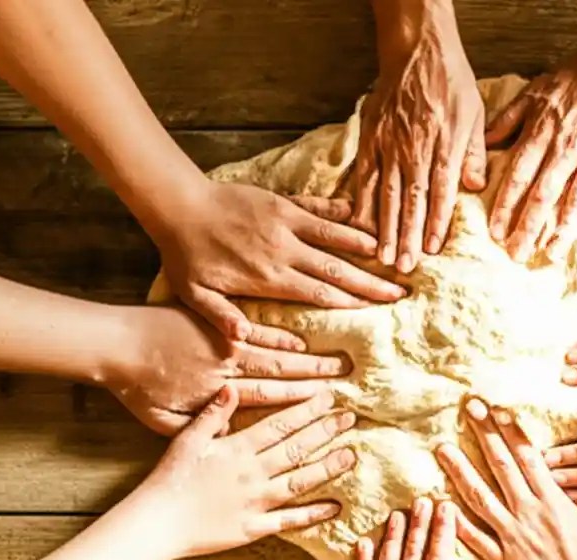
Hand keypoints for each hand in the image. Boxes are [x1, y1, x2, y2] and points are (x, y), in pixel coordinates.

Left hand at [107, 305, 348, 434]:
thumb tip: (230, 436)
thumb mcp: (162, 420)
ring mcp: (223, 344)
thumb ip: (199, 429)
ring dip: (307, 360)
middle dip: (316, 380)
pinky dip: (280, 337)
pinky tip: (301, 342)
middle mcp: (227, 369)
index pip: (267, 400)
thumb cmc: (134, 387)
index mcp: (216, 395)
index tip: (325, 407)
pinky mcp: (215, 322)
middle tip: (346, 382)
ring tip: (335, 362)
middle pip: (280, 376)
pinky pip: (255, 330)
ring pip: (274, 354)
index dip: (298, 405)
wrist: (113, 343)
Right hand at [129, 386, 354, 557]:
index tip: (329, 397)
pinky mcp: (254, 528)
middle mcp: (253, 473)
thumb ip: (213, 413)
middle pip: (297, 448)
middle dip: (325, 431)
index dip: (307, 409)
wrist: (156, 523)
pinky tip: (335, 506)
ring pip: (301, 482)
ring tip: (351, 455)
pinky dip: (313, 514)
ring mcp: (256, 502)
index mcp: (238, 449)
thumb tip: (233, 387)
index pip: (281, 424)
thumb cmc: (169, 478)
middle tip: (350, 419)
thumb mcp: (188, 439)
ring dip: (328, 467)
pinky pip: (289, 521)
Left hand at [151, 180, 407, 338]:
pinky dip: (340, 213)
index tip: (377, 310)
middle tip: (399, 290)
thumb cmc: (185, 255)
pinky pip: (317, 207)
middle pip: (336, 268)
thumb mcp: (195, 295)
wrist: (178, 205)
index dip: (350, 301)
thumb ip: (221, 318)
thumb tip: (243, 341)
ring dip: (363, 246)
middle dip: (370, 281)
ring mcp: (285, 222)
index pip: (319, 292)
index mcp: (268, 277)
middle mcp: (284, 249)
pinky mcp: (281, 202)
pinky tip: (359, 218)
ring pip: (333, 235)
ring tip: (389, 255)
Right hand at [351, 10, 486, 272]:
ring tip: (380, 256)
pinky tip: (357, 224)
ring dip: (383, 227)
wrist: (418, 50)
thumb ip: (473, 154)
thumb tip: (475, 186)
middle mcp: (415, 148)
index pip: (440, 191)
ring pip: (385, 192)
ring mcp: (389, 144)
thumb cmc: (451, 84)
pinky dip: (361, 202)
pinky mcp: (371, 138)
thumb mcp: (474, 115)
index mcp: (444, 145)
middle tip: (401, 266)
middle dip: (405, 236)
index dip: (434, 222)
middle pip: (409, 199)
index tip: (429, 250)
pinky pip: (364, 175)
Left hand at [435, 398, 576, 559]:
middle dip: (484, 435)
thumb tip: (547, 474)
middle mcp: (531, 513)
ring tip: (443, 448)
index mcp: (553, 501)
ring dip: (459, 470)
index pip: (528, 456)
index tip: (496, 408)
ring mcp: (513, 537)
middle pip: (502, 466)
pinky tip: (438, 502)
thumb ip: (559, 497)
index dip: (510, 430)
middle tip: (468, 409)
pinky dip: (454, 520)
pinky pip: (473, 537)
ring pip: (480, 496)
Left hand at [486, 47, 576, 261]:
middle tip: (516, 255)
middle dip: (528, 228)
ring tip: (551, 255)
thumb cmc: (576, 78)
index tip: (495, 231)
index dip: (506, 205)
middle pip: (544, 194)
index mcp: (543, 133)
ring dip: (564, 230)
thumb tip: (483, 145)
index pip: (518, 175)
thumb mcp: (534, 91)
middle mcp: (567, 149)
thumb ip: (507, 120)